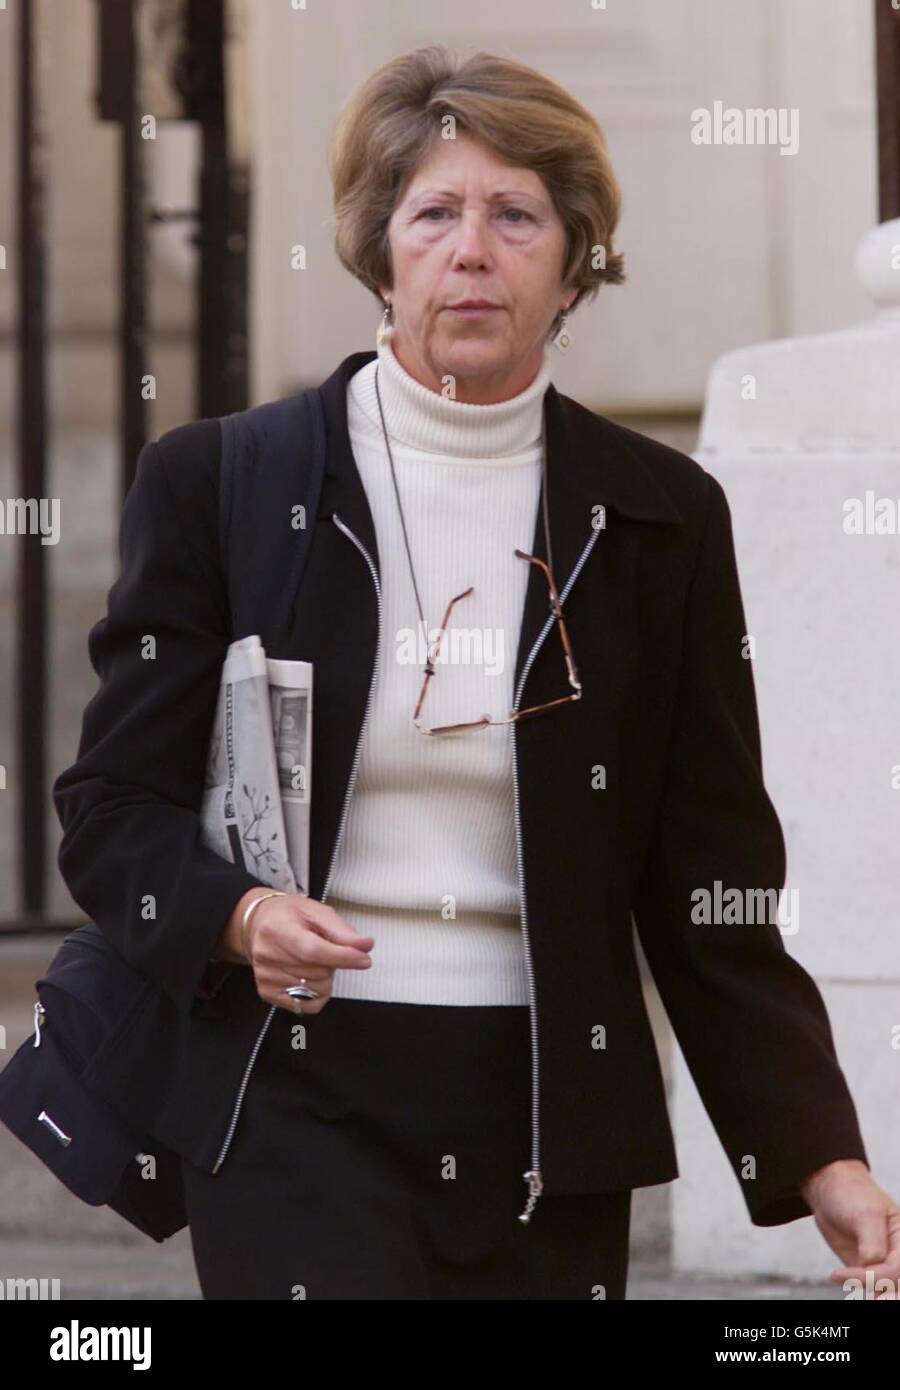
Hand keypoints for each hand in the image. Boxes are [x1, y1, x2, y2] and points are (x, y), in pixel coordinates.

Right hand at [234, 890, 374, 1014]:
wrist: (258, 925)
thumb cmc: (289, 916)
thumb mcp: (316, 912)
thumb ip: (342, 930)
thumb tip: (365, 946)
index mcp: (278, 929)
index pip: (314, 951)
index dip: (343, 957)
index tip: (364, 959)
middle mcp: (267, 955)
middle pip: (319, 972)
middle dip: (333, 963)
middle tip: (324, 948)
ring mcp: (266, 976)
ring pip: (316, 990)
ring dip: (325, 978)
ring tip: (313, 960)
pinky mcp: (267, 993)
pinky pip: (307, 1005)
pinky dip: (317, 994)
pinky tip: (309, 977)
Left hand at [799, 1159, 899, 1298]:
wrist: (829, 1190)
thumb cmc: (852, 1194)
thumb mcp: (865, 1213)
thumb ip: (872, 1242)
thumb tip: (871, 1265)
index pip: (896, 1270)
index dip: (873, 1277)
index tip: (843, 1274)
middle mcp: (897, 1254)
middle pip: (896, 1284)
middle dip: (884, 1293)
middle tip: (867, 1297)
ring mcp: (881, 1263)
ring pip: (885, 1289)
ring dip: (874, 1294)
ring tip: (851, 1294)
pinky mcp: (865, 1269)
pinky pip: (868, 1287)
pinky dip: (860, 1290)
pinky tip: (844, 1285)